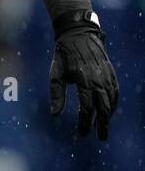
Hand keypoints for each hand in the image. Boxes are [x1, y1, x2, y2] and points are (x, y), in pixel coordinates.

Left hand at [49, 25, 118, 139]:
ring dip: (108, 115)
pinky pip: (115, 90)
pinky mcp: (111, 72)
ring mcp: (107, 75)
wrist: (78, 34)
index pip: (87, 107)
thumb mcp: (56, 74)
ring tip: (103, 127)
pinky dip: (114, 102)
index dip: (84, 122)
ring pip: (111, 100)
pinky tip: (110, 110)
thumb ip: (57, 95)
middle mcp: (99, 79)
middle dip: (102, 123)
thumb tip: (55, 115)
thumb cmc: (64, 55)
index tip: (82, 133)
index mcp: (84, 80)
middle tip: (100, 137)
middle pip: (103, 107)